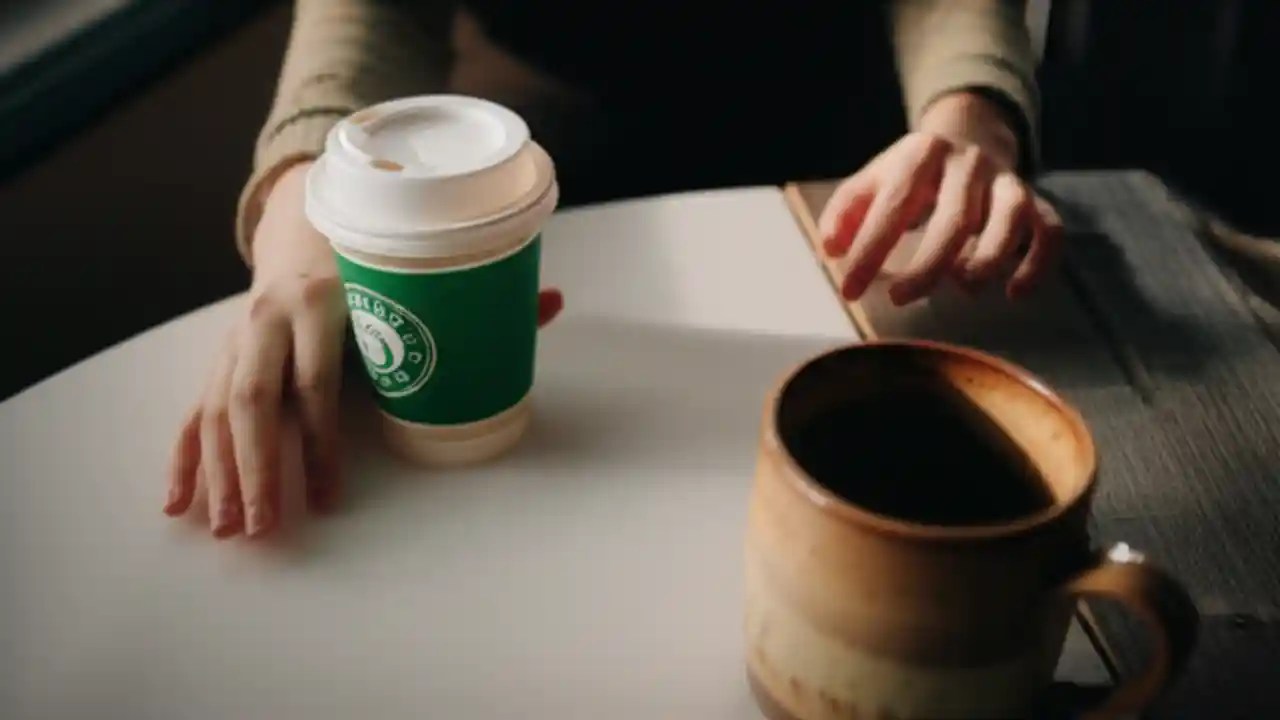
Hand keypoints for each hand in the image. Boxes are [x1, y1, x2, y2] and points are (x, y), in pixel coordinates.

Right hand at [165, 161, 564, 537]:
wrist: (305, 222)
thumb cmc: (368, 260)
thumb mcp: (411, 273)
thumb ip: (475, 296)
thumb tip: (551, 303)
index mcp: (323, 298)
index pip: (315, 383)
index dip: (319, 444)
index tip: (328, 499)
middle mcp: (270, 317)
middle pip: (251, 402)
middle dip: (257, 469)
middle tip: (265, 528)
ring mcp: (239, 338)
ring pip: (216, 410)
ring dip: (221, 475)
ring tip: (229, 530)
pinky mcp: (222, 356)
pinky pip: (194, 409)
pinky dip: (187, 459)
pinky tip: (180, 503)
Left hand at [818, 92, 1062, 304]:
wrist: (969, 134)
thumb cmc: (911, 174)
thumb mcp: (873, 180)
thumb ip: (846, 211)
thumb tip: (830, 250)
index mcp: (920, 153)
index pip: (894, 206)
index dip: (870, 250)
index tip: (850, 289)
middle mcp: (968, 163)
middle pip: (955, 219)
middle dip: (927, 266)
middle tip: (899, 298)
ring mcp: (1005, 180)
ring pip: (1009, 221)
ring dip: (987, 261)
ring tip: (962, 288)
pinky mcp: (1034, 201)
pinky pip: (1049, 231)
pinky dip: (1037, 264)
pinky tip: (1014, 293)